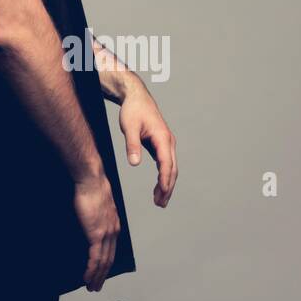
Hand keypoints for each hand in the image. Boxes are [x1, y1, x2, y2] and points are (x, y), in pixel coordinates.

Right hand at [71, 172, 119, 291]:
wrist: (91, 181)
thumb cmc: (91, 189)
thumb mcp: (96, 207)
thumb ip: (94, 218)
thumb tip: (88, 225)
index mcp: (114, 226)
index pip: (111, 250)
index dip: (106, 264)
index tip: (101, 272)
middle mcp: (113, 232)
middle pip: (109, 260)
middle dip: (102, 275)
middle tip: (96, 286)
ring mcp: (106, 234)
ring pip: (103, 262)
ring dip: (96, 276)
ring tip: (90, 286)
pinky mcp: (97, 234)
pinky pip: (95, 258)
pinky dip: (91, 270)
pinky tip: (87, 276)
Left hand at [119, 80, 177, 207]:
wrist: (136, 96)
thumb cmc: (133, 110)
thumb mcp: (129, 127)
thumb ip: (132, 145)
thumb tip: (135, 163)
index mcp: (163, 138)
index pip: (166, 164)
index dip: (165, 181)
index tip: (162, 194)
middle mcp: (168, 142)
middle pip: (172, 169)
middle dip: (168, 188)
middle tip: (160, 204)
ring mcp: (166, 143)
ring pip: (170, 168)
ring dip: (167, 184)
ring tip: (159, 200)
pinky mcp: (161, 144)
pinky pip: (165, 163)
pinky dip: (164, 176)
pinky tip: (159, 186)